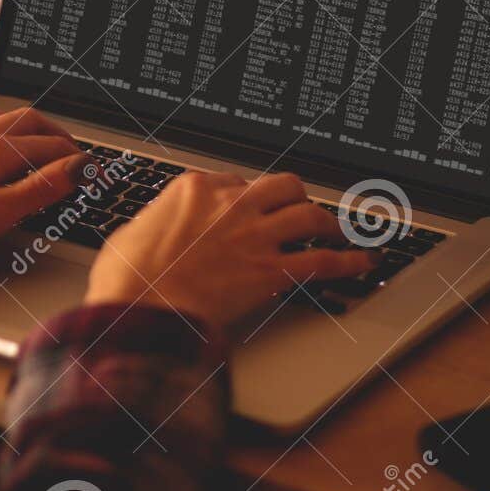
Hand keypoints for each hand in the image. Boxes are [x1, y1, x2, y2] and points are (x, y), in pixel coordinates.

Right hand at [86, 170, 375, 330]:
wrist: (138, 310)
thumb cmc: (126, 278)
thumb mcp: (130, 234)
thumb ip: (157, 224)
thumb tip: (158, 233)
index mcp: (194, 189)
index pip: (232, 180)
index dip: (242, 198)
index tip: (245, 210)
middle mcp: (231, 204)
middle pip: (281, 186)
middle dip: (293, 196)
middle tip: (297, 209)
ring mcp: (255, 236)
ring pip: (309, 214)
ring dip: (328, 222)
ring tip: (338, 230)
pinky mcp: (272, 272)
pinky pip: (323, 260)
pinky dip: (349, 261)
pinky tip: (364, 262)